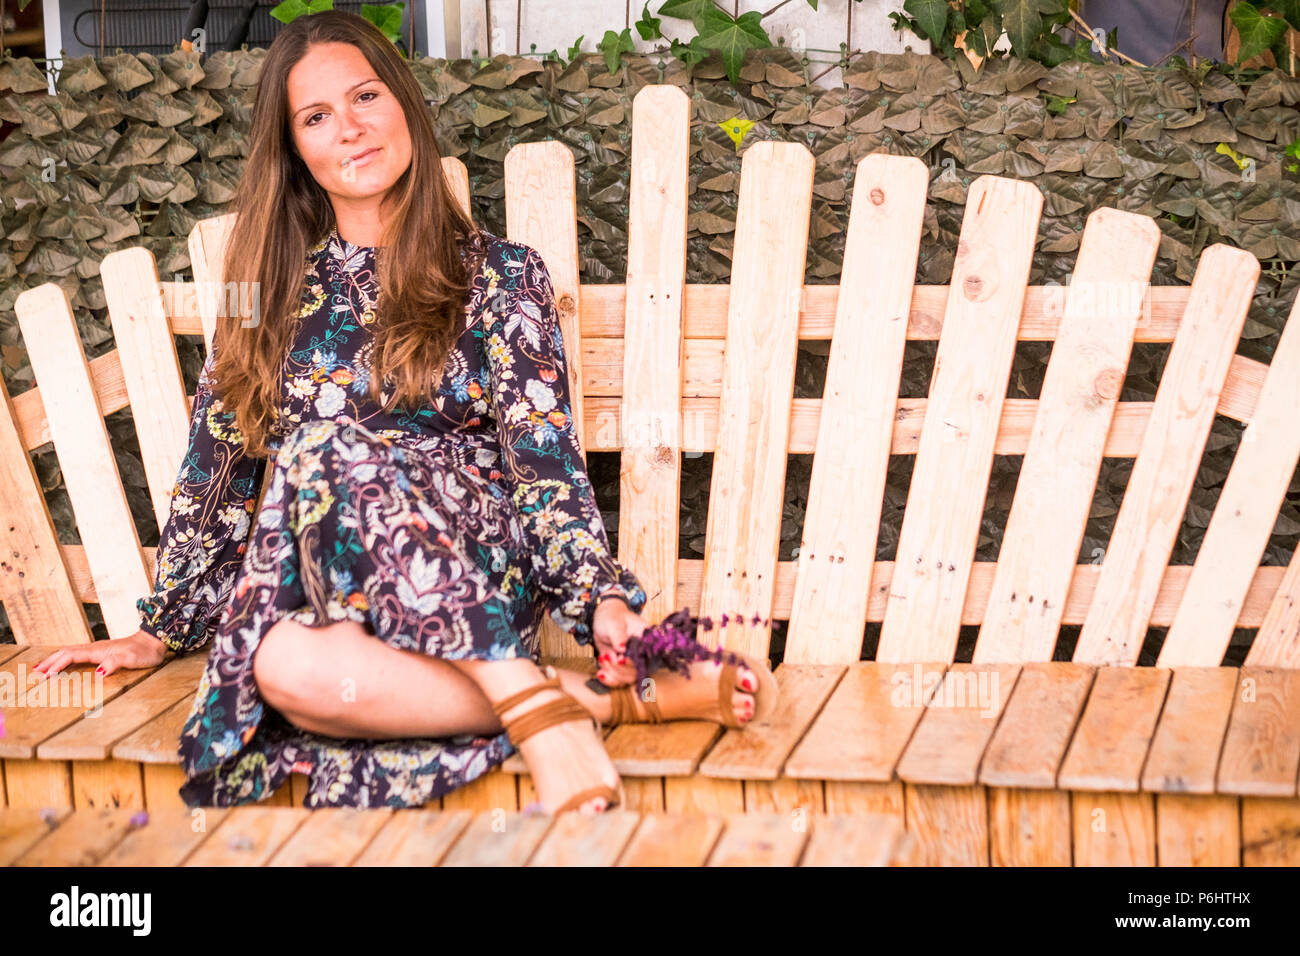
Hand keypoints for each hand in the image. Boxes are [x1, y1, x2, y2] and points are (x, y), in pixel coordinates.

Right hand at [32, 629, 167, 678]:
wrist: (154, 642)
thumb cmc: (144, 652)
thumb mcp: (131, 659)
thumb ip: (115, 664)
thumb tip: (98, 673)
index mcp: (98, 650)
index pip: (71, 656)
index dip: (57, 665)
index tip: (44, 675)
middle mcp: (95, 648)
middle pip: (66, 652)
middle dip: (49, 662)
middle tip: (34, 672)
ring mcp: (97, 649)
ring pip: (70, 652)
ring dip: (54, 660)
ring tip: (41, 668)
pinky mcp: (101, 652)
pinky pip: (77, 655)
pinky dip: (65, 659)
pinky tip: (63, 664)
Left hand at [592, 595, 646, 686]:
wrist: (604, 620)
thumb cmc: (612, 616)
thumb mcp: (613, 622)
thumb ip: (618, 634)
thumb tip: (621, 648)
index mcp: (646, 640)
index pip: (647, 657)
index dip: (634, 662)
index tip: (620, 658)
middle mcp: (642, 653)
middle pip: (637, 671)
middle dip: (619, 669)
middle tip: (607, 656)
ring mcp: (632, 662)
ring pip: (627, 678)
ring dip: (613, 674)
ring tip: (603, 659)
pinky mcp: (622, 667)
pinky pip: (618, 680)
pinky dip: (608, 679)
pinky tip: (600, 673)